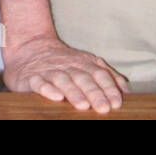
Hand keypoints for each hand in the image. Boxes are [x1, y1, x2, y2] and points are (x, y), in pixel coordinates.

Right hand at [3, 33, 127, 111]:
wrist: (29, 47)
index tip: (116, 103)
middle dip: (94, 93)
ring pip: (63, 80)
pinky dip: (48, 89)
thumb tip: (126, 90)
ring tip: (83, 105)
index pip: (99, 74)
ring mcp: (49, 71)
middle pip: (82, 78)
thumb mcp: (86, 63)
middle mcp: (67, 66)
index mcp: (83, 63)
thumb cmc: (63, 62)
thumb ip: (107, 76)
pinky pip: (39, 82)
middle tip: (103, 108)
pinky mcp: (31, 77)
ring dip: (73, 93)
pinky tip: (56, 97)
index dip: (108, 88)